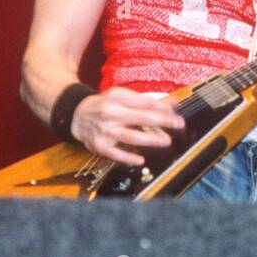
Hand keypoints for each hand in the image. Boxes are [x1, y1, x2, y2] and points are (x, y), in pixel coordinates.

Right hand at [70, 87, 185, 166]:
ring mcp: (105, 131)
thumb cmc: (105, 105)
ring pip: (130, 137)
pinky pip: (116, 154)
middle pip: (140, 117)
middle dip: (161, 121)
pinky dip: (128, 158)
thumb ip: (144, 100)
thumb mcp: (120, 96)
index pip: (143, 102)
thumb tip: (171, 104)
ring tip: (166, 141)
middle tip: (178, 124)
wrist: (77, 116)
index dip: (161, 107)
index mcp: (117, 99)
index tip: (176, 112)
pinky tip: (141, 160)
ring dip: (149, 140)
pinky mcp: (100, 146)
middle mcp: (111, 114)